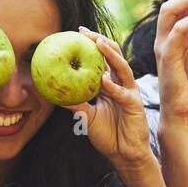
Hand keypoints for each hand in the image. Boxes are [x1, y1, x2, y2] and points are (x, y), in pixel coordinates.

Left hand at [66, 28, 155, 171]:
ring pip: (122, 68)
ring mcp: (130, 93)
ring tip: (99, 44)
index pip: (103, 58)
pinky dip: (113, 86)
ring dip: (111, 55)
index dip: (92, 45)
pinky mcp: (135, 105)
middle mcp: (121, 84)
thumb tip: (52, 94)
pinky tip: (103, 80)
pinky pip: (123, 93)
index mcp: (111, 84)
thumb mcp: (86, 116)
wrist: (124, 154)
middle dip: (101, 42)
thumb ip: (74, 103)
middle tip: (86, 33)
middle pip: (114, 56)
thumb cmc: (108, 135)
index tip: (77, 32)